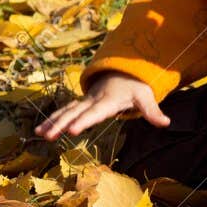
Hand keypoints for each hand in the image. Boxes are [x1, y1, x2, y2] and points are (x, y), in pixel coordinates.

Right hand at [35, 70, 169, 139]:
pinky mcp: (80, 105)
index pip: (94, 113)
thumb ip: (153, 111)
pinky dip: (52, 119)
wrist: (122, 70)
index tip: (71, 130)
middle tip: (47, 135)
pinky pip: (64, 112)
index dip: (83, 121)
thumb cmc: (134, 86)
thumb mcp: (145, 96)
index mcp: (107, 101)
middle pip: (74, 113)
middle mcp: (92, 101)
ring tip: (39, 134)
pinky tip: (41, 130)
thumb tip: (166, 122)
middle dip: (59, 124)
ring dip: (51, 122)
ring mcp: (84, 102)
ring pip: (65, 111)